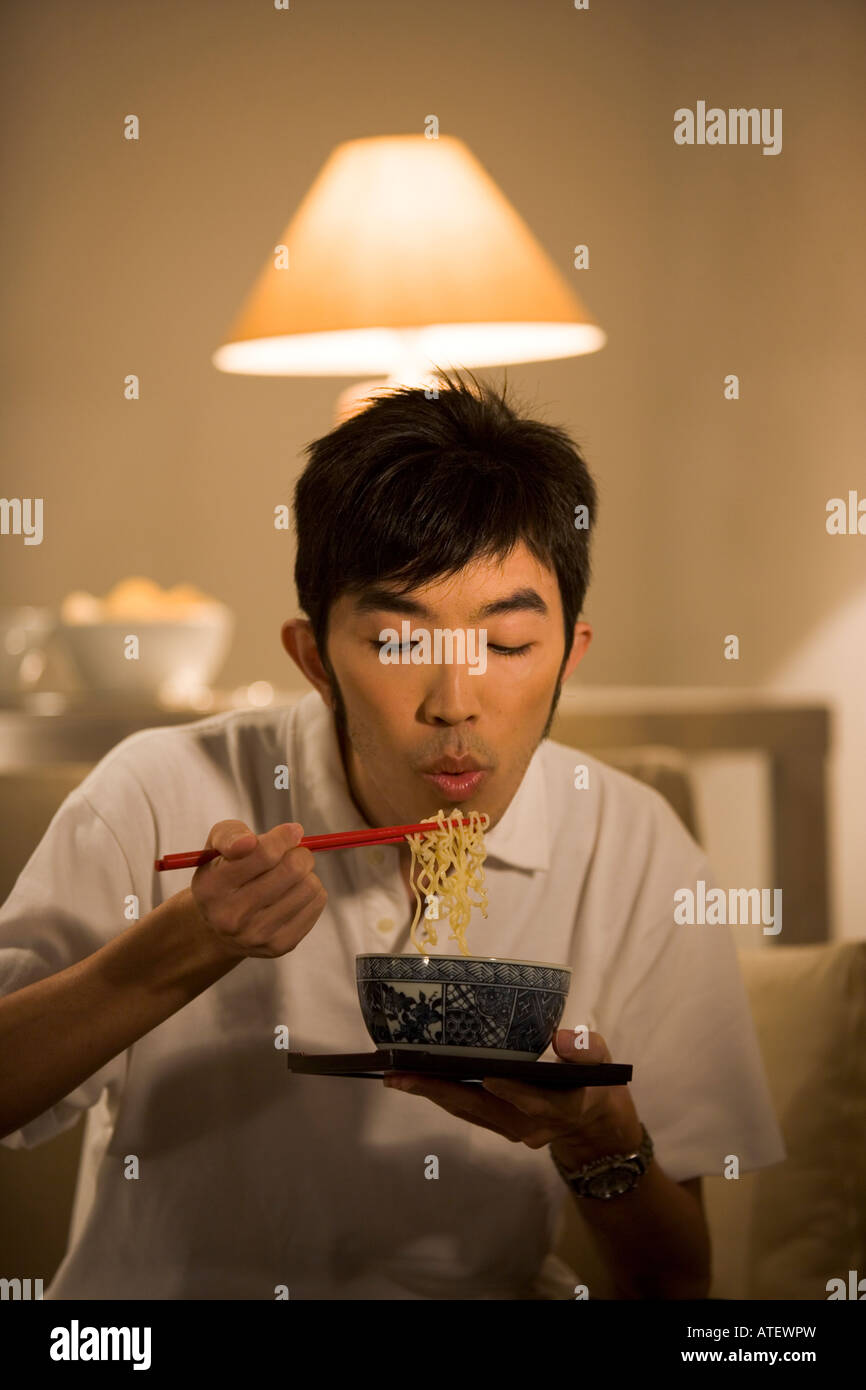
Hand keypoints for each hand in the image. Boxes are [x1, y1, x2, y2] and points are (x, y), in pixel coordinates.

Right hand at [188, 819, 327, 958]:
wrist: (220, 927)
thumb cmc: (224, 874)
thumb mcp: (216, 848)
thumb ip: (231, 834)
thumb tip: (256, 839)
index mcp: (211, 887)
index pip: (263, 854)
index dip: (284, 837)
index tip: (292, 832)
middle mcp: (231, 916)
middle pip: (292, 869)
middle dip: (300, 853)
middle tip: (295, 853)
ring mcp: (256, 935)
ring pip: (309, 886)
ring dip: (306, 873)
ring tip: (291, 875)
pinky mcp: (280, 945)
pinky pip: (317, 903)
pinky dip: (312, 891)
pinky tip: (294, 893)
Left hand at [383, 1028, 643, 1164]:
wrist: (591, 1121)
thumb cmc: (594, 1079)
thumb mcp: (601, 1059)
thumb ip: (586, 1049)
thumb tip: (562, 1038)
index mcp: (562, 1107)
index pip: (536, 1102)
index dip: (512, 1090)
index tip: (487, 1075)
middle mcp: (531, 1127)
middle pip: (484, 1108)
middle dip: (442, 1090)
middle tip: (402, 1075)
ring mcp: (512, 1131)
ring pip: (468, 1111)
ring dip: (431, 1094)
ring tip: (394, 1075)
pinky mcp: (497, 1127)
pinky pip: (466, 1111)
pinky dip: (440, 1095)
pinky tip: (414, 1080)